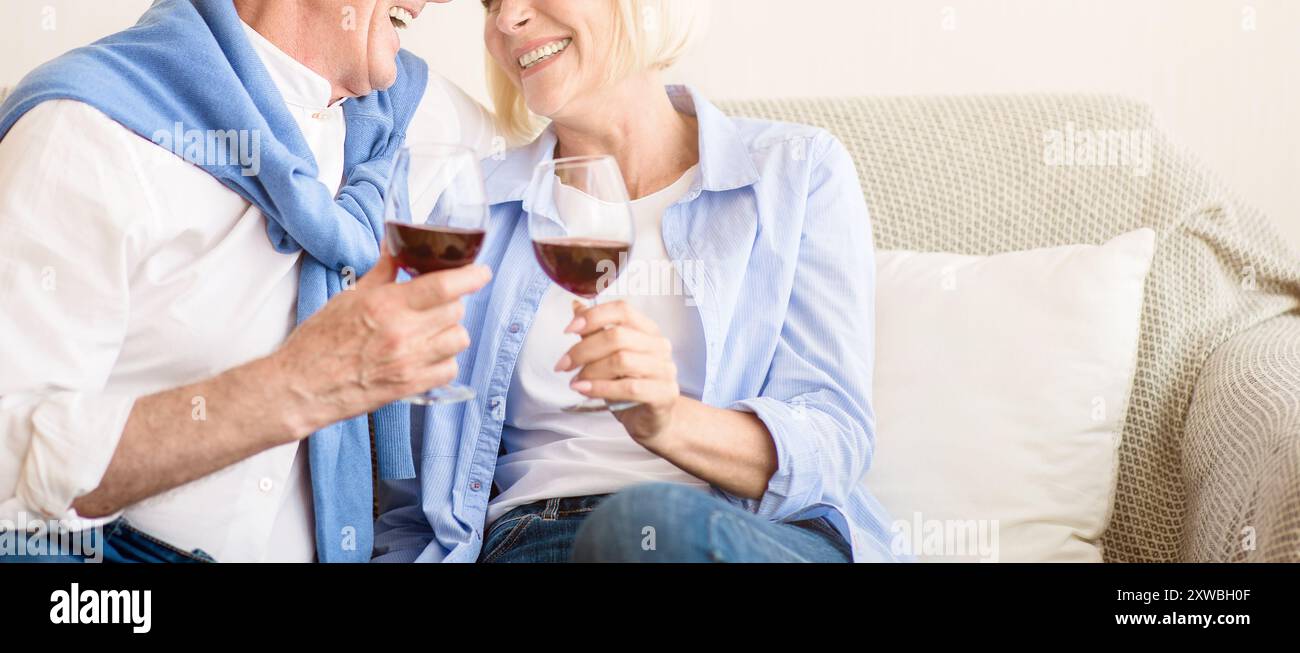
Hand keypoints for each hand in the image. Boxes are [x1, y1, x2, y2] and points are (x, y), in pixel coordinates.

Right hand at [271, 247, 490, 437]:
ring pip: (458, 339)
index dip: (470, 276)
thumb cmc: (318, 343)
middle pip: (455, 310)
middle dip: (451, 302)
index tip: (481, 272)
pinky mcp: (411, 386)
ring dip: (450, 330)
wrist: (300, 388)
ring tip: (431, 329)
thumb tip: (397, 248)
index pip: (445, 286)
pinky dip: (445, 360)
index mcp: (387, 306)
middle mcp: (403, 334)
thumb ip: (381, 272)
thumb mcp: (349, 298)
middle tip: (435, 302)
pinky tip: (427, 354)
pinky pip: (450, 368)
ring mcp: (410, 362)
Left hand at [555, 300, 680, 445]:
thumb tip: (575, 307)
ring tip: (575, 381)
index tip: (568, 329)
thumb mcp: (608, 357)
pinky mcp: (665, 393)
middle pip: (617, 336)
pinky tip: (584, 390)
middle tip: (563, 364)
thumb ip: (595, 333)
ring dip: (591, 371)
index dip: (593, 316)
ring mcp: (665, 370)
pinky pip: (629, 388)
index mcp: (648, 330)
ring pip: (622, 361)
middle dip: (583, 350)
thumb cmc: (629, 385)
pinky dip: (601, 388)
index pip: (622, 310)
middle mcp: (659, 346)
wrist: (652, 420)